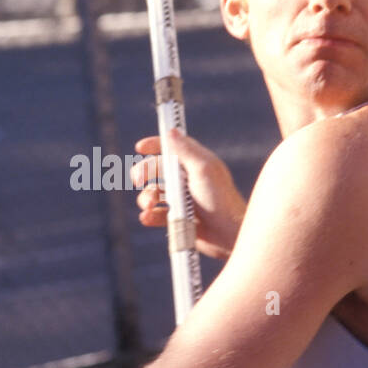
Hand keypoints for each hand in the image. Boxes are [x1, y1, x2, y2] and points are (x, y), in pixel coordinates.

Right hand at [131, 128, 246, 260]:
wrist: (229, 236)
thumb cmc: (221, 201)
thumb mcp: (203, 170)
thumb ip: (186, 151)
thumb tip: (171, 131)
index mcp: (196, 163)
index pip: (173, 147)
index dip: (155, 144)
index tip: (139, 148)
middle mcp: (188, 179)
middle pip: (157, 169)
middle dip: (144, 173)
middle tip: (138, 180)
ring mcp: (183, 199)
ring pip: (154, 193)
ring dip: (146, 198)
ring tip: (150, 205)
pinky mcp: (179, 218)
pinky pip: (157, 214)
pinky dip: (149, 216)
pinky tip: (147, 218)